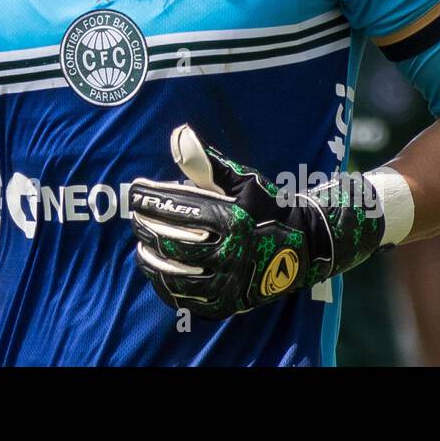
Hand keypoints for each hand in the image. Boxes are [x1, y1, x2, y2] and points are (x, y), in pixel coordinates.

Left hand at [127, 124, 385, 319]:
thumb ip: (208, 163)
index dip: (151, 201)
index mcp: (232, 222)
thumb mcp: (243, 181)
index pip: (179, 211)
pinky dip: (166, 286)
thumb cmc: (269, 207)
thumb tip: (180, 136)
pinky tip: (157, 271)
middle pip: (173, 244)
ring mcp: (228, 284)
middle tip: (136, 219)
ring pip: (176, 276)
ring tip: (141, 246)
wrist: (304, 247)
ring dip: (152, 260)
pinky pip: (187, 300)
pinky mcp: (226, 304)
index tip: (134, 192)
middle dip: (147, 229)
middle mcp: (230, 256)